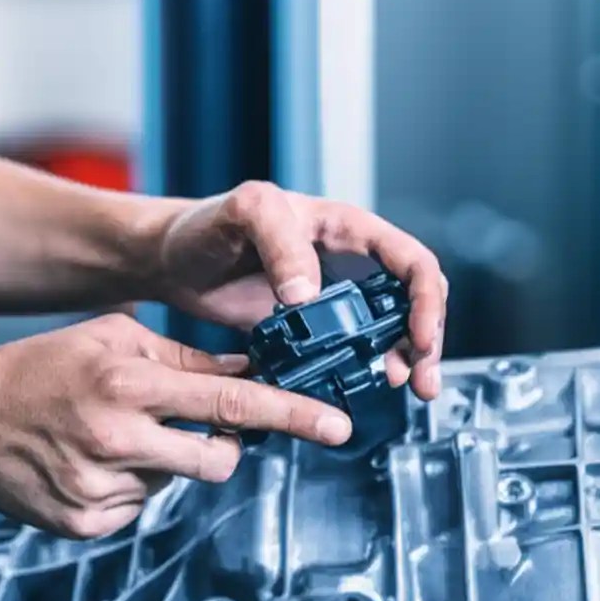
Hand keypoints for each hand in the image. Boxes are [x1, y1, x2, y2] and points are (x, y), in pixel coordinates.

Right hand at [0, 314, 352, 538]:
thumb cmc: (42, 365)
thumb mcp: (113, 339)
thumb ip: (183, 358)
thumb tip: (247, 373)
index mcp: (130, 383)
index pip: (233, 404)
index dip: (293, 414)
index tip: (338, 425)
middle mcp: (118, 438)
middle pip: (218, 459)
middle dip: (220, 445)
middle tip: (181, 423)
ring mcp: (100, 487)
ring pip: (176, 483)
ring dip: (162, 461)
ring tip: (111, 435)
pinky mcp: (84, 522)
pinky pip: (139, 509)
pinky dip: (128, 487)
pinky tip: (89, 461)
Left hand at [153, 181, 446, 398]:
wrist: (172, 260)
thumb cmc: (205, 223)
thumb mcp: (245, 212)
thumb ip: (279, 242)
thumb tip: (309, 294)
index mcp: (346, 228)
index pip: (411, 259)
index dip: (427, 299)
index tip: (420, 337)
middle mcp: (347, 262)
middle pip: (412, 299)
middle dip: (425, 339)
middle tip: (418, 380)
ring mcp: (331, 298)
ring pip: (387, 328)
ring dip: (401, 357)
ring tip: (397, 386)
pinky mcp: (308, 330)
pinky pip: (348, 350)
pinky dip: (359, 370)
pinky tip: (357, 388)